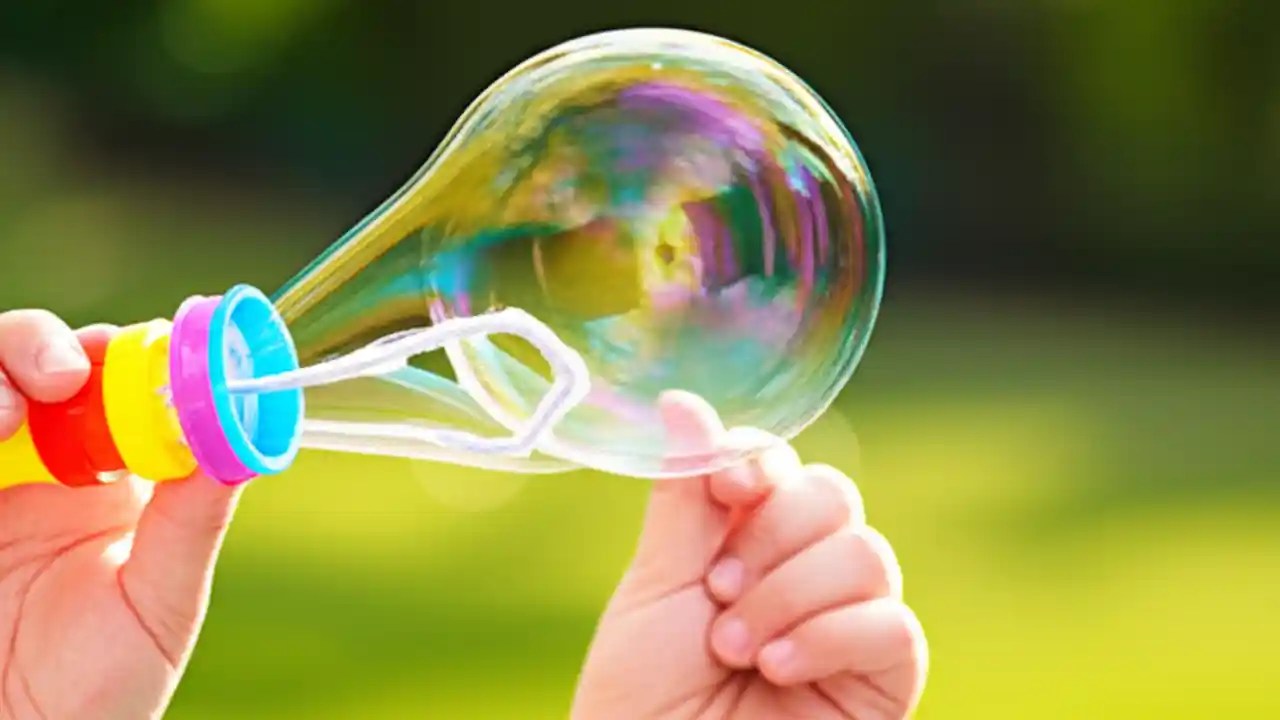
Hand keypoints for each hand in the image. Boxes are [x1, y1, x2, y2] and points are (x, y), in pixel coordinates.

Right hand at [0, 311, 239, 719]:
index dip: (133, 355)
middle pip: (39, 363)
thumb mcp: (160, 601)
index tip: (147, 349)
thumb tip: (240, 442)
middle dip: (47, 345)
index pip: (122, 385)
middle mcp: (47, 468)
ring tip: (13, 410)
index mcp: (117, 481)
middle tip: (68, 373)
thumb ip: (192, 521)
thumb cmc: (102, 689)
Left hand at [572, 392, 927, 718]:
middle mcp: (806, 575)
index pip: (782, 467)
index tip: (731, 485)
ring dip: (790, 596)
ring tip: (737, 648)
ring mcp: (849, 624)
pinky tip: (780, 670)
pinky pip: (893, 624)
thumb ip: (684, 497)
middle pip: (832, 496)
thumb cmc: (645, 694)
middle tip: (719, 592)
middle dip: (772, 538)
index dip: (763, 461)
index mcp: (748, 543)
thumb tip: (682, 401)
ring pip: (865, 552)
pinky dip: (831, 637)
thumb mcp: (656, 583)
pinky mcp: (884, 677)